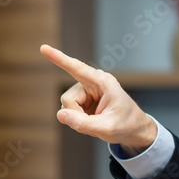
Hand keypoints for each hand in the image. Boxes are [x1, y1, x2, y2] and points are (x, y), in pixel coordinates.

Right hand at [40, 44, 156, 155]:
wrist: (135, 130)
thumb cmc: (126, 126)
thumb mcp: (107, 129)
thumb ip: (83, 123)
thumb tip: (60, 114)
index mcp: (103, 82)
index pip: (77, 69)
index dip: (59, 59)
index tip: (43, 48)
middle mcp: (93, 83)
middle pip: (68, 99)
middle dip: (76, 115)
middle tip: (96, 124)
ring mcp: (86, 91)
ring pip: (67, 106)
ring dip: (78, 119)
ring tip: (98, 122)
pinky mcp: (83, 99)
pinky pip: (70, 112)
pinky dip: (79, 120)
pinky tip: (94, 122)